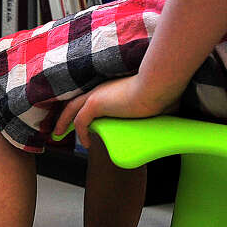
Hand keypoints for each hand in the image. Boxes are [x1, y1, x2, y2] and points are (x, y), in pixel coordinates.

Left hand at [52, 74, 182, 147]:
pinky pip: (80, 121)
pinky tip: (84, 143)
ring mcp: (97, 94)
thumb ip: (152, 107)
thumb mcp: (154, 101)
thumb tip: (168, 114)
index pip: (90, 96)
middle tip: (58, 126)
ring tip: (59, 134)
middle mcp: (101, 88)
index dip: (81, 106)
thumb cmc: (162, 90)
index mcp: (111, 86)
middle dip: (64, 114)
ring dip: (63, 122)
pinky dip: (79, 132)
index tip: (78, 116)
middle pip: (75, 101)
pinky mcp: (96, 103)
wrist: (158, 84)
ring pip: (71, 109)